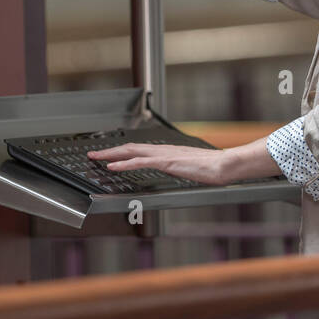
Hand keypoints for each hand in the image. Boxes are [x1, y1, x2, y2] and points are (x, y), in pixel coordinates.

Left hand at [86, 143, 236, 185]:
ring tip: (96, 158)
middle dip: (110, 151)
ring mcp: (164, 155)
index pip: (139, 149)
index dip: (121, 151)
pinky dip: (124, 164)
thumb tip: (175, 171)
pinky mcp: (167, 162)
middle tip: (93, 154)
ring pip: (131, 152)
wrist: (225, 164)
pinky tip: (113, 167)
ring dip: (111, 155)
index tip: (108, 155)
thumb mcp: (190, 168)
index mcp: (167, 151)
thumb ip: (179, 168)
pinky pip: (141, 162)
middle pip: (130, 147)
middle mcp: (163, 149)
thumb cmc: (213, 168)